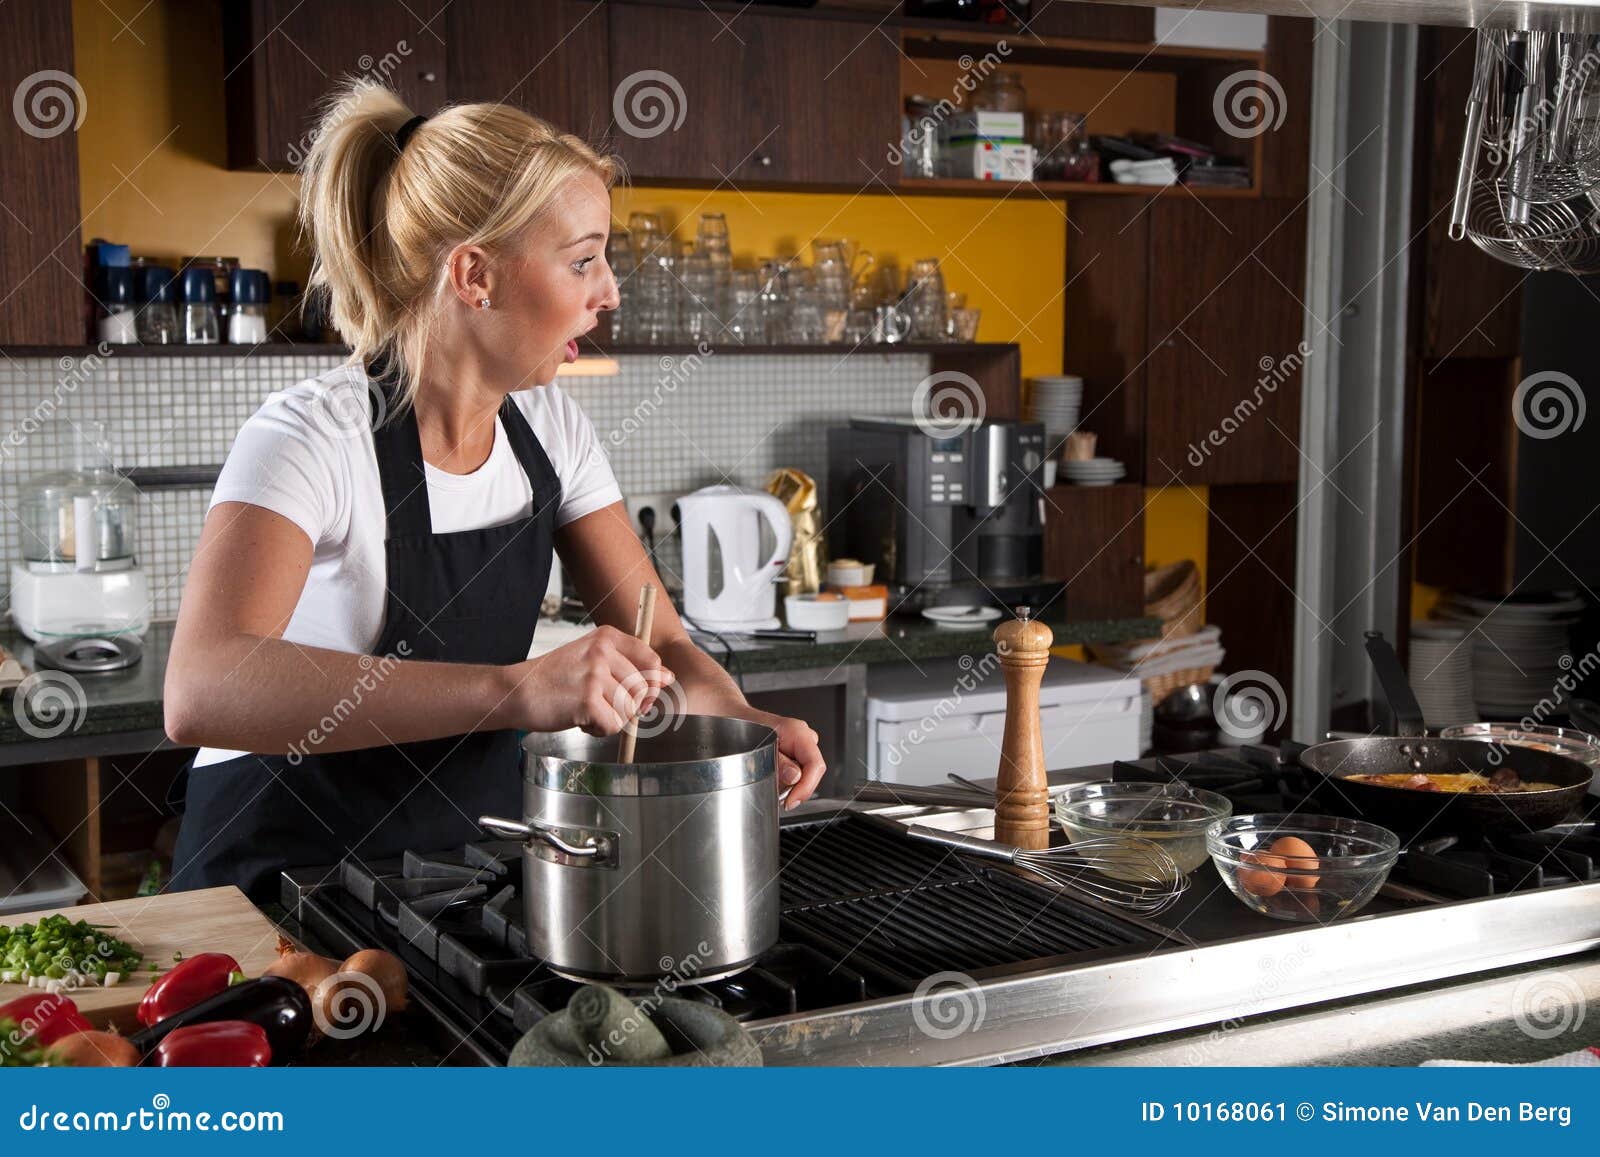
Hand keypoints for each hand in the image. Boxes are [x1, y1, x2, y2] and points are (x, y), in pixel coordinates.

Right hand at [498, 626, 673, 735]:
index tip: (639, 694)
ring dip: (611, 718)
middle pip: (643, 689)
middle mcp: (602, 651)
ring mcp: (594, 675)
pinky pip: (613, 725)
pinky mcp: (587, 700)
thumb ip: (630, 665)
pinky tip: (581, 720)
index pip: (651, 660)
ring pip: (629, 709)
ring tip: (588, 710)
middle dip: (630, 706)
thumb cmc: (555, 678)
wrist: (517, 691)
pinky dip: (599, 730)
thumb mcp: (592, 659)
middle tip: (605, 706)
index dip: (652, 683)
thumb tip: (668, 677)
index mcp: (607, 636)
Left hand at [742, 711, 825, 809]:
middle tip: (780, 799)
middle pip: (813, 772)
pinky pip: (799, 773)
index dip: (806, 787)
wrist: (733, 718)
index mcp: (797, 731)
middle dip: (797, 789)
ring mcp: (801, 746)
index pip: (815, 764)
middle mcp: (803, 737)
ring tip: (772, 783)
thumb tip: (795, 777)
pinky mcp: (796, 754)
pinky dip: (788, 782)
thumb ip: (778, 762)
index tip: (791, 801)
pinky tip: (774, 779)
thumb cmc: (741, 726)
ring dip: (792, 786)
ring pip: (807, 774)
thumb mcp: (755, 745)